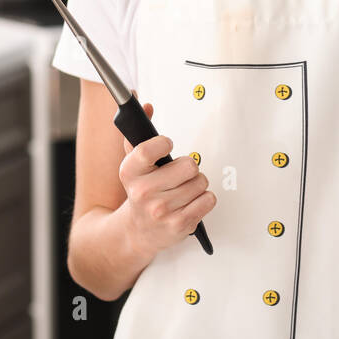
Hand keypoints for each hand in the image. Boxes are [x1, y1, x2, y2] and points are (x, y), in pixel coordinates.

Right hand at [119, 101, 215, 257]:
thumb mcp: (133, 165)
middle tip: (179, 174)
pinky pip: (208, 199)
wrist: (137, 232)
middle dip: (189, 168)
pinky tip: (190, 202)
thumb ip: (139, 134)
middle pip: (189, 165)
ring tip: (183, 190)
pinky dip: (204, 199)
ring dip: (197, 184)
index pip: (150, 148)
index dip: (164, 143)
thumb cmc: (140, 193)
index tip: (167, 145)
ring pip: (201, 182)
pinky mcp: (179, 225)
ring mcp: (161, 211)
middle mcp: (143, 192)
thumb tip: (147, 106)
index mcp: (129, 172)